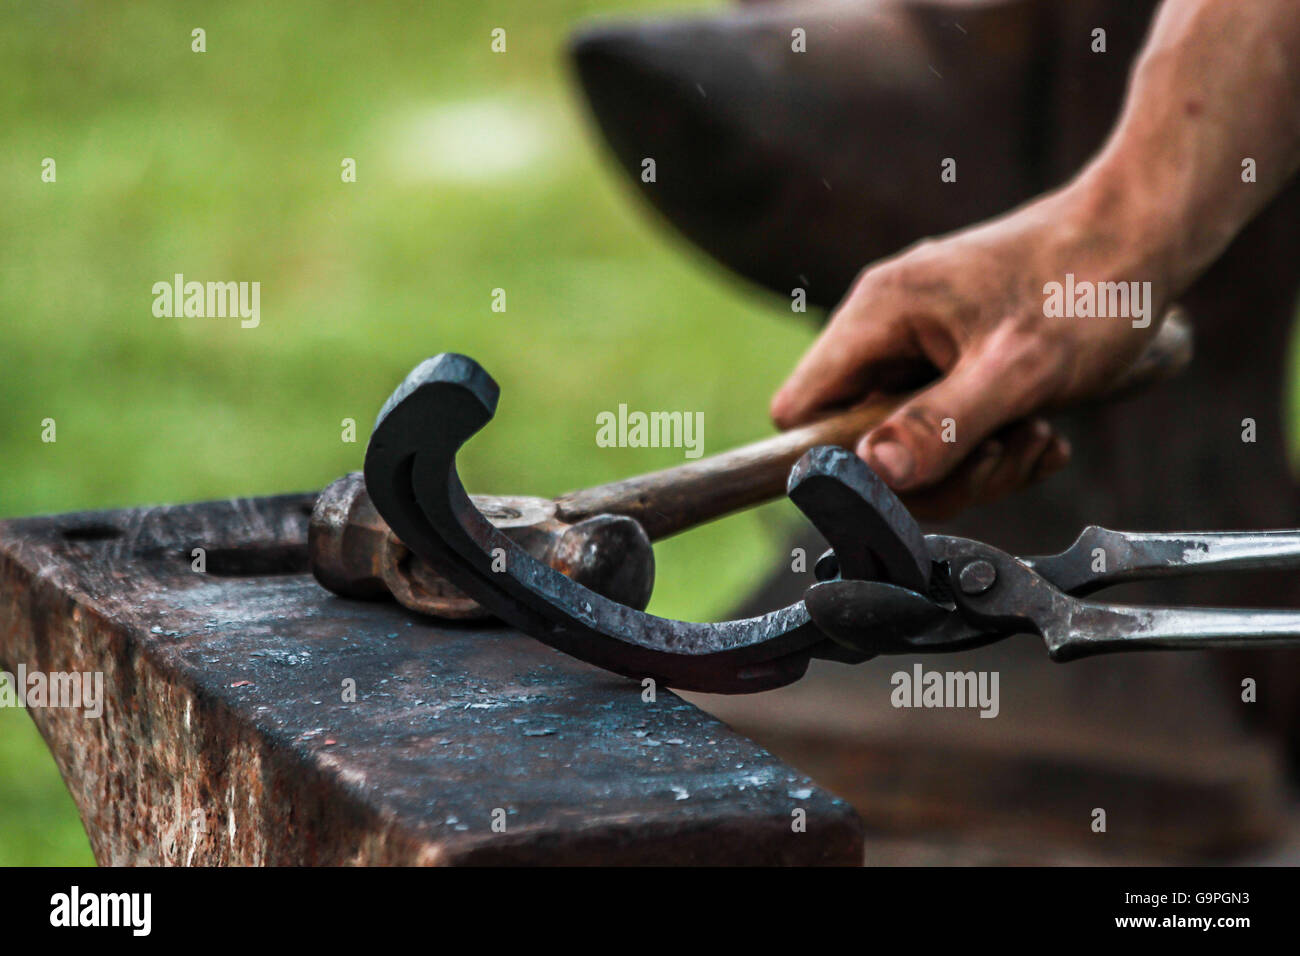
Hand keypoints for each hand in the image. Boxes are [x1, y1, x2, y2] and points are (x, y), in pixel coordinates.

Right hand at [770, 182, 1168, 518]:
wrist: (1146, 232)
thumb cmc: (1088, 286)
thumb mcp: (1017, 371)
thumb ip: (940, 424)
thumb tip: (875, 471)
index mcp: (879, 313)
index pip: (800, 409)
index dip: (835, 458)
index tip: (905, 477)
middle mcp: (885, 324)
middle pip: (858, 440)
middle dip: (929, 469)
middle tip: (995, 454)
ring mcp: (918, 341)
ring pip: (907, 441)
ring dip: (970, 461)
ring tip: (1031, 434)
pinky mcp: (951, 356)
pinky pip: (943, 426)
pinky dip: (988, 445)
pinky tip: (1037, 432)